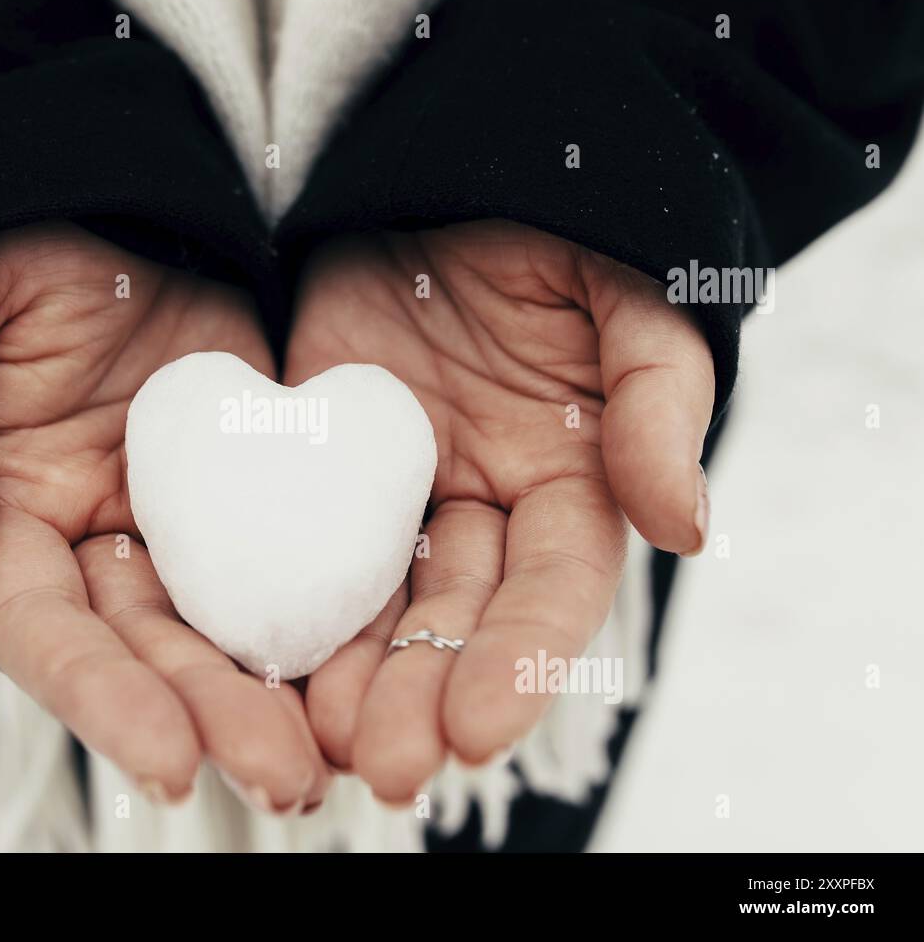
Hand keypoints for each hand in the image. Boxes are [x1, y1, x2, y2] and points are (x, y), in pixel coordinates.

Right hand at [0, 224, 330, 811]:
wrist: (111, 202)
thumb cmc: (6, 256)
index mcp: (11, 524)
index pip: (46, 631)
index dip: (102, 698)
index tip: (170, 765)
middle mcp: (98, 548)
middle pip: (153, 653)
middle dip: (214, 717)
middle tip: (288, 779)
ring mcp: (184, 526)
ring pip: (232, 625)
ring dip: (284, 694)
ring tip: (347, 753)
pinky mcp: (261, 491)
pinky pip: (301, 554)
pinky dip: (338, 612)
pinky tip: (386, 662)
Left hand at [290, 220, 713, 802]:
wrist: (432, 172)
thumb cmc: (545, 223)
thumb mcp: (622, 292)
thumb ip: (659, 400)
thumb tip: (690, 527)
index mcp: (566, 480)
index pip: (552, 591)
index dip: (521, 663)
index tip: (477, 735)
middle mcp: (482, 508)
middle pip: (457, 622)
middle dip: (424, 697)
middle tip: (380, 769)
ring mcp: (395, 496)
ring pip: (376, 606)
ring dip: (350, 680)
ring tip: (313, 746)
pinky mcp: (314, 472)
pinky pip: (293, 546)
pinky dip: (280, 608)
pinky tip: (251, 666)